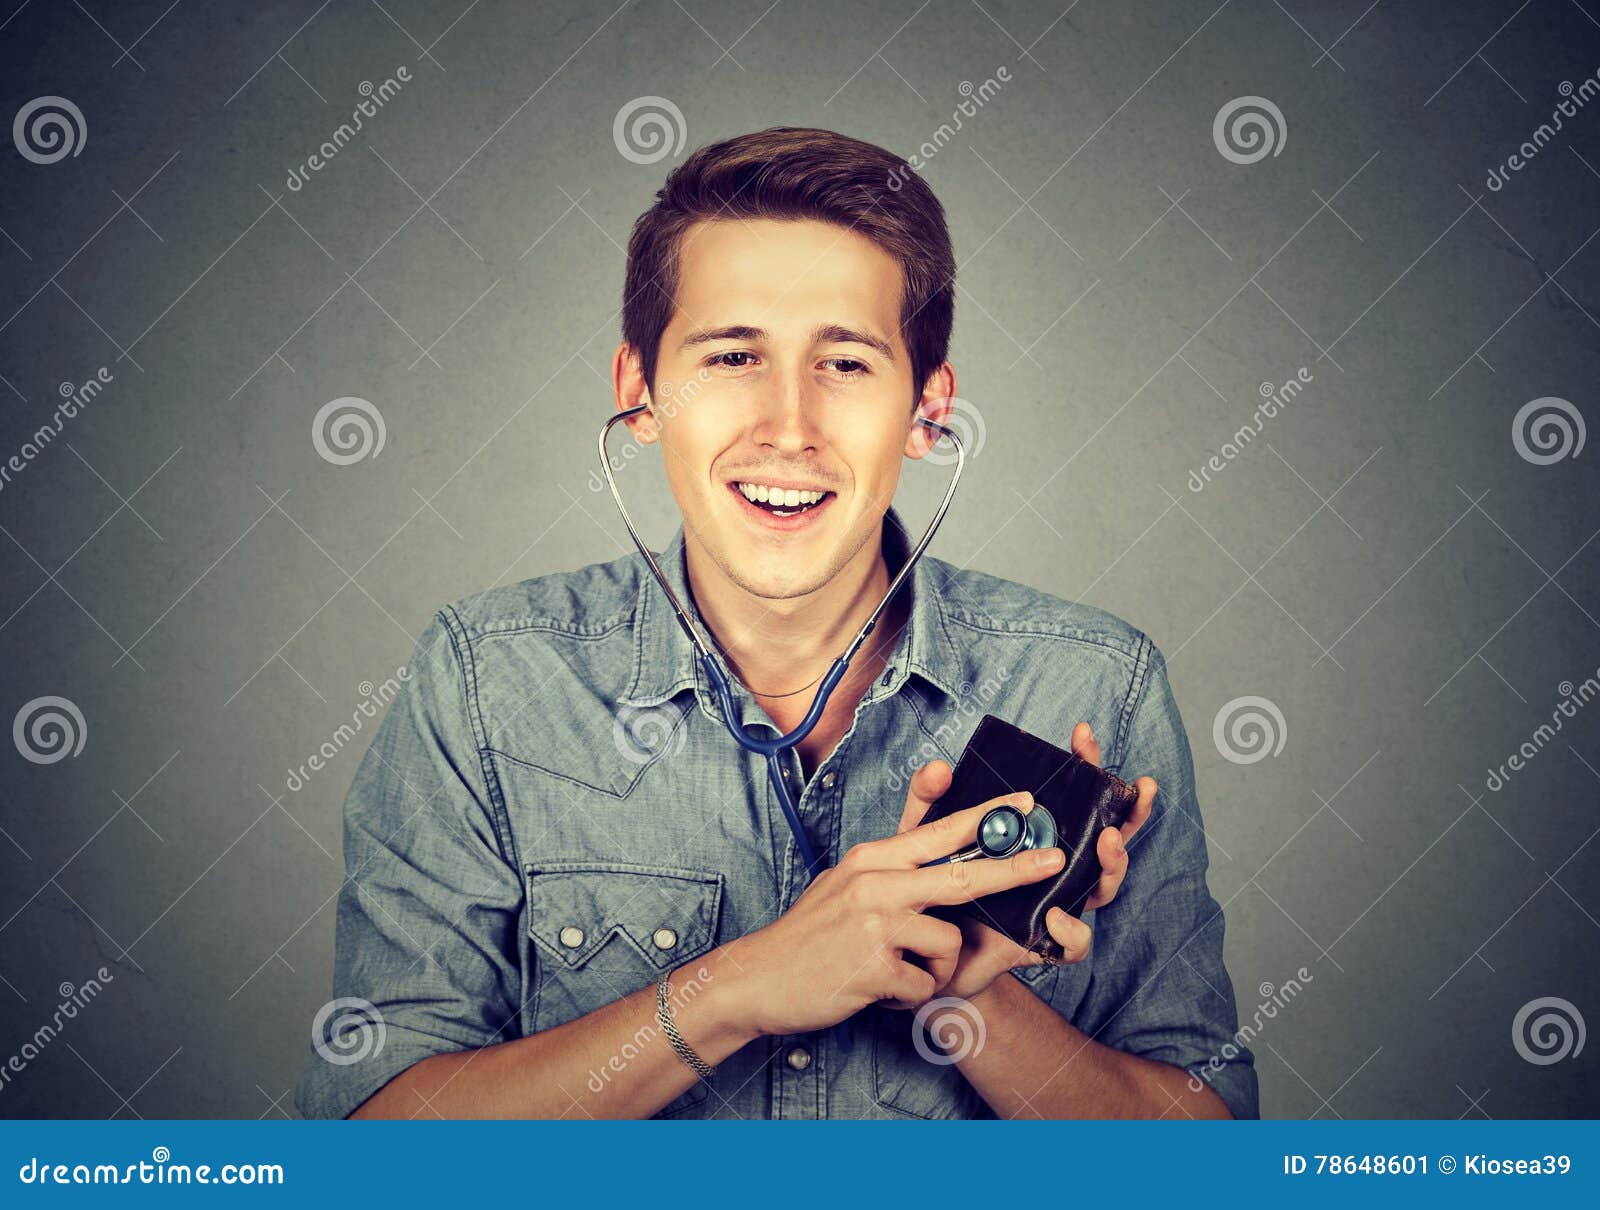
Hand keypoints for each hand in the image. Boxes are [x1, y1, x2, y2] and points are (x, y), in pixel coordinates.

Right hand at [722, 789, 1071, 1037]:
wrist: (757, 979)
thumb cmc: (807, 936)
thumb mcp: (844, 884)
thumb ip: (890, 871)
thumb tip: (938, 860)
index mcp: (871, 859)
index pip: (937, 832)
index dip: (985, 816)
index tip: (1024, 803)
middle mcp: (874, 884)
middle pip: (961, 875)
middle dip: (1015, 869)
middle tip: (1052, 861)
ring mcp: (873, 924)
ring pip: (947, 942)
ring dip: (934, 968)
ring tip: (898, 972)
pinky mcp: (873, 967)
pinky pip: (924, 985)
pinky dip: (909, 996)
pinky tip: (879, 990)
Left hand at [896, 722, 1155, 1001]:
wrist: (921, 953)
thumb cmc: (931, 887)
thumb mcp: (923, 838)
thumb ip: (928, 801)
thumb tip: (939, 768)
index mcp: (1034, 835)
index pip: (1073, 795)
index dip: (1085, 765)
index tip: (1082, 736)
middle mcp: (1054, 866)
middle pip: (1107, 836)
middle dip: (1129, 810)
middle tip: (1137, 787)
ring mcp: (1055, 903)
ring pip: (1104, 885)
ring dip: (1113, 862)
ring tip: (1106, 841)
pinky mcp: (1045, 945)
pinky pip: (1074, 942)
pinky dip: (1072, 930)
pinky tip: (1056, 915)